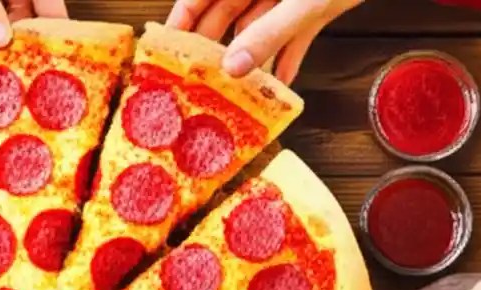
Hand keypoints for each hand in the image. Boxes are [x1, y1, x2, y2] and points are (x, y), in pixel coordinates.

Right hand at [165, 0, 361, 83]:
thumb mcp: (305, 2)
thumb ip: (269, 32)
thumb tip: (233, 68)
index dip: (182, 17)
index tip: (167, 48)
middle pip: (226, 12)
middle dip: (214, 46)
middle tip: (197, 81)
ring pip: (258, 25)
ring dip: (250, 56)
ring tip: (235, 91)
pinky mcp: (313, 3)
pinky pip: (292, 31)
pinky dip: (287, 55)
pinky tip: (280, 84)